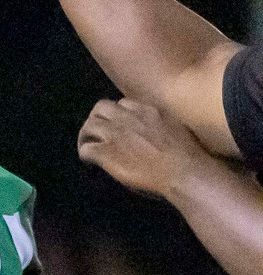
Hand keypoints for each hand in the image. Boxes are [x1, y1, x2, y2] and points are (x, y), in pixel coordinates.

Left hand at [77, 98, 214, 198]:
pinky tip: (91, 164)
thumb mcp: (177, 128)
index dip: (118, 114)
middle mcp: (129, 117)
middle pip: (101, 107)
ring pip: (89, 125)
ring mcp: (116, 134)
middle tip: (98, 134)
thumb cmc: (189, 155)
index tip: (120, 126)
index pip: (124, 103)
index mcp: (149, 110)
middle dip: (97, 119)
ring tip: (89, 147)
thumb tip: (157, 132)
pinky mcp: (107, 152)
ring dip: (86, 136)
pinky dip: (85, 156)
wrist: (184, 171)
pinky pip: (86, 150)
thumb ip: (161, 125)